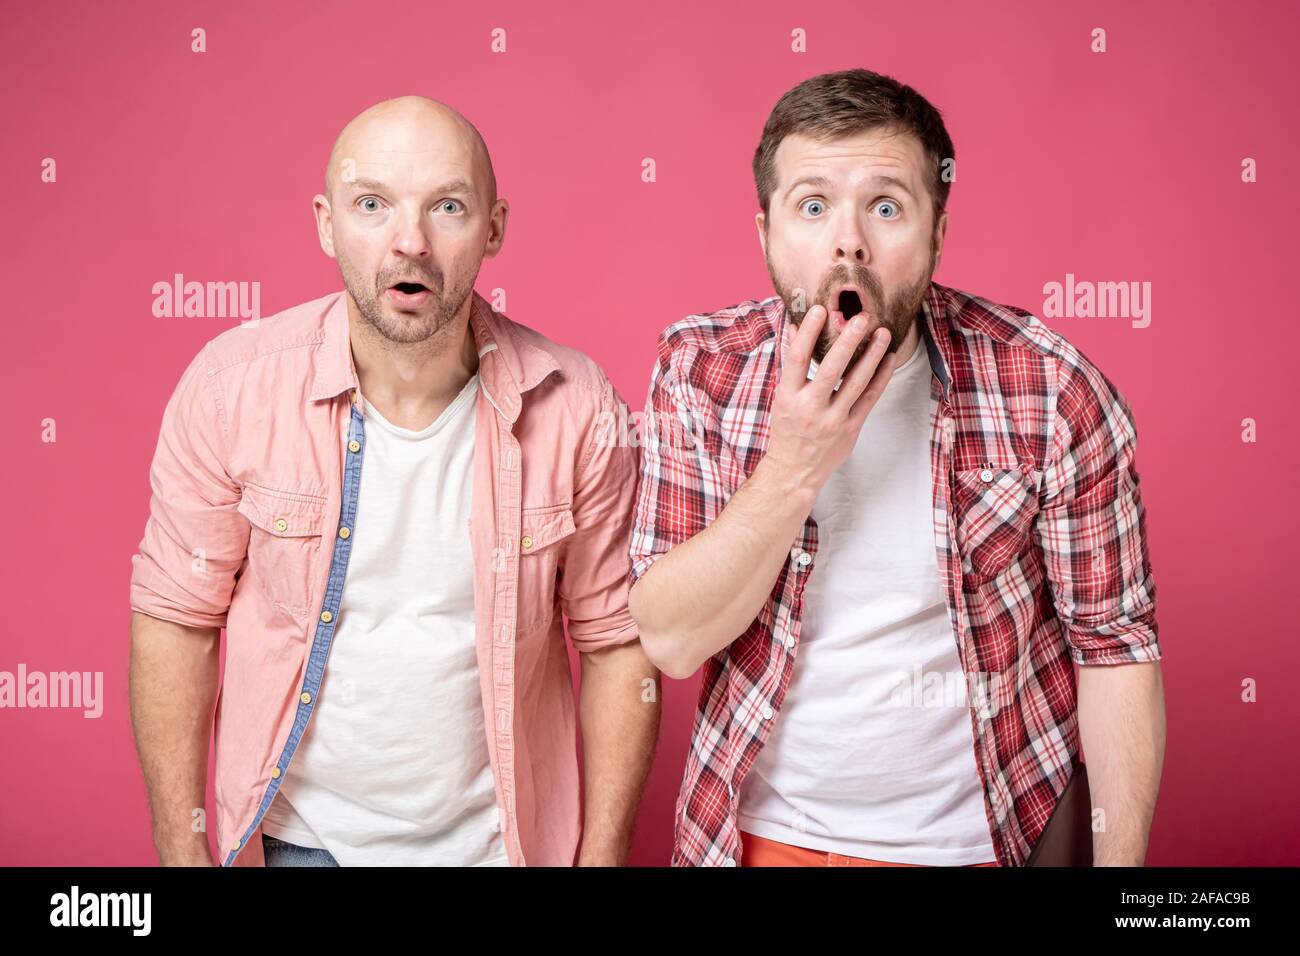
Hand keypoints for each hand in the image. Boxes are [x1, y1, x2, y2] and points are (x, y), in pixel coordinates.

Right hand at [761, 304, 895, 496]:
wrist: (795, 471)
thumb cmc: (788, 428)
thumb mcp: (782, 397)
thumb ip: (792, 364)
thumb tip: (797, 326)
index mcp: (788, 397)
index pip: (797, 358)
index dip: (808, 333)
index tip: (820, 310)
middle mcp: (810, 408)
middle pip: (830, 369)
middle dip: (847, 341)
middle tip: (862, 318)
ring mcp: (832, 420)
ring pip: (856, 383)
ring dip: (872, 355)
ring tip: (884, 333)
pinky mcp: (851, 429)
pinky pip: (870, 399)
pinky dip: (881, 377)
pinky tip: (888, 358)